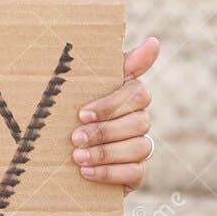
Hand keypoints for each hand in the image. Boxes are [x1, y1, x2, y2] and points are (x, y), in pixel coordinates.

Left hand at [70, 36, 158, 193]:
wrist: (61, 152)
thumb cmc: (75, 107)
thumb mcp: (88, 84)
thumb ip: (120, 64)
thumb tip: (155, 41)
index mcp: (130, 95)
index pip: (137, 94)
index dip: (111, 105)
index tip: (82, 113)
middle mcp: (140, 119)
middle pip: (138, 123)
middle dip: (104, 132)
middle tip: (75, 138)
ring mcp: (141, 146)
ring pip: (138, 148)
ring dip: (105, 153)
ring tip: (77, 157)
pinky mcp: (137, 172)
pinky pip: (135, 173)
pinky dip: (109, 173)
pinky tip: (86, 172)